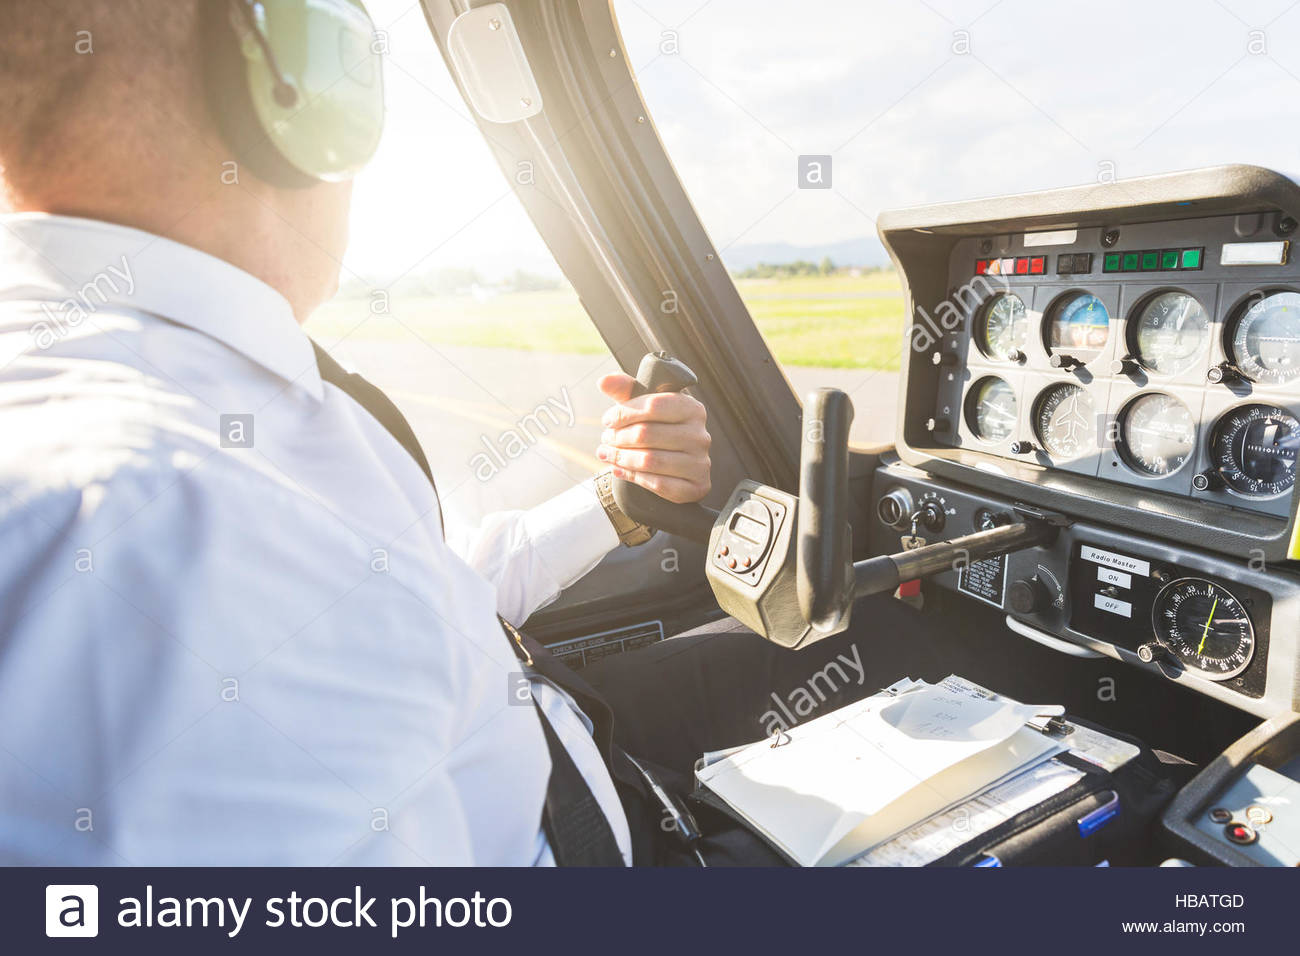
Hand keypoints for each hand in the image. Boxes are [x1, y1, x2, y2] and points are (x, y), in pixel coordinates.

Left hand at [596, 373, 711, 503]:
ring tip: (607, 454)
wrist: (676, 467)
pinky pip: (659, 484)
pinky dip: (634, 477)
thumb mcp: (642, 406)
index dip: (624, 413)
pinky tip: (620, 471)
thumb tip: (603, 381)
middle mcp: (700, 435)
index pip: (653, 405)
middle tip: (606, 440)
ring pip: (650, 460)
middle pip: (647, 434)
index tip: (607, 420)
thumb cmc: (656, 429)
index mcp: (692, 409)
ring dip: (621, 458)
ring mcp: (700, 463)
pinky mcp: (696, 487)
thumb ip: (624, 390)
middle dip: (618, 437)